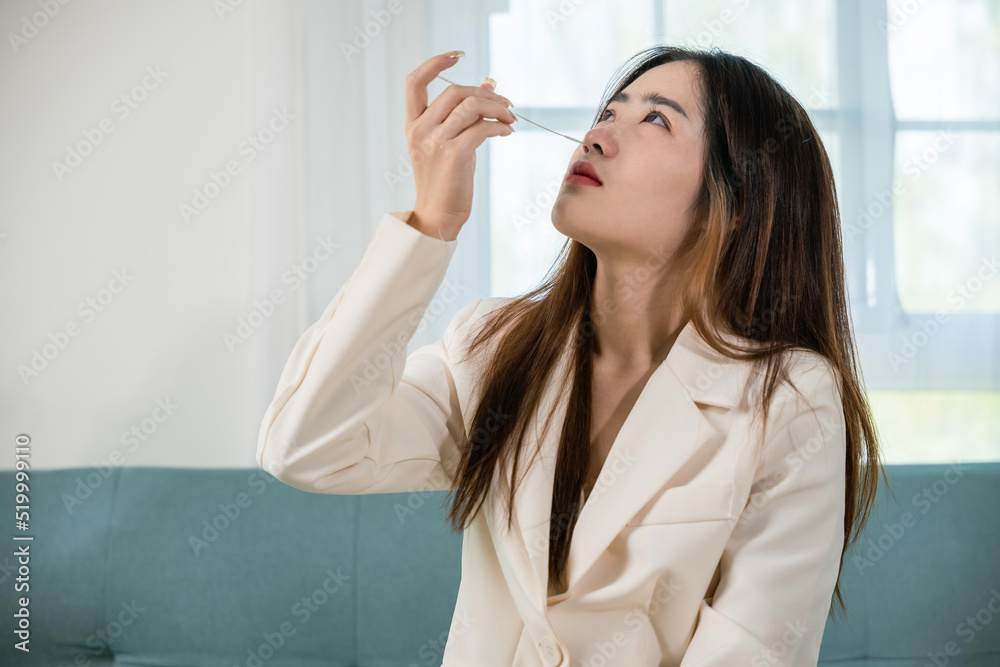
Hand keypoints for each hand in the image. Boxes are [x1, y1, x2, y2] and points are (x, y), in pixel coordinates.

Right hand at [404, 51, 515, 239]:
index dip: (435, 63)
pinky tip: (507, 131)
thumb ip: (463, 115)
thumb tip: (489, 85)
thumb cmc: (445, 181)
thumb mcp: (449, 142)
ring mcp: (435, 142)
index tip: (458, 55)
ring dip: (497, 108)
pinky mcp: (453, 154)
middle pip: (454, 91)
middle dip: (486, 93)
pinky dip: (499, 125)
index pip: (415, 81)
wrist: (438, 216)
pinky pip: (481, 128)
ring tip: (510, 118)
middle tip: (506, 104)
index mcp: (414, 124)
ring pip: (470, 105)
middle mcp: (420, 129)